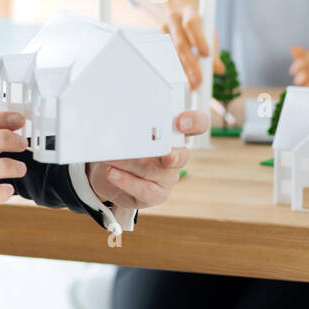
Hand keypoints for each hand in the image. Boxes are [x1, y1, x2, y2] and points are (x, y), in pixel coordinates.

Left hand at [86, 110, 207, 210]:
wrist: (111, 175)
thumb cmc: (125, 147)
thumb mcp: (129, 130)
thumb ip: (133, 123)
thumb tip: (120, 113)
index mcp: (175, 134)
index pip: (197, 125)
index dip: (194, 122)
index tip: (180, 122)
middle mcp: (176, 156)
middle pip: (182, 155)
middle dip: (173, 155)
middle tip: (166, 155)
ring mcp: (168, 178)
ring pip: (154, 171)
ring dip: (131, 163)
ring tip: (113, 157)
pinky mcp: (155, 195)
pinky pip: (143, 189)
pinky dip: (126, 180)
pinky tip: (112, 173)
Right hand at [161, 4, 223, 91]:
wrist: (177, 10)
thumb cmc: (197, 23)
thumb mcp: (208, 29)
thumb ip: (214, 48)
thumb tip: (219, 69)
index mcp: (189, 12)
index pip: (192, 24)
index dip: (199, 39)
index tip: (206, 55)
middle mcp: (173, 20)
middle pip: (180, 43)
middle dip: (190, 64)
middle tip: (199, 80)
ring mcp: (163, 31)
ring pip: (171, 53)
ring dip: (182, 71)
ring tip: (192, 85)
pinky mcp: (157, 41)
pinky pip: (165, 58)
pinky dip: (175, 70)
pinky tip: (182, 80)